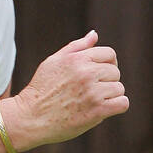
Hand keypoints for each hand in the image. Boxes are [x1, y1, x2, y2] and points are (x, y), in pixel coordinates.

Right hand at [14, 30, 128, 145]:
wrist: (30, 118)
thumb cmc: (40, 90)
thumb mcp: (53, 61)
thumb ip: (76, 47)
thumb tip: (94, 35)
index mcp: (77, 59)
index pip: (110, 54)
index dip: (107, 64)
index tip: (99, 74)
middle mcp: (86, 73)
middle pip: (115, 72)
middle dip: (107, 80)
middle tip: (93, 91)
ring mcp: (93, 93)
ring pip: (119, 88)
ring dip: (111, 95)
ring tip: (95, 101)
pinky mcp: (97, 111)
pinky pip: (122, 103)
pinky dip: (117, 106)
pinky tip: (105, 109)